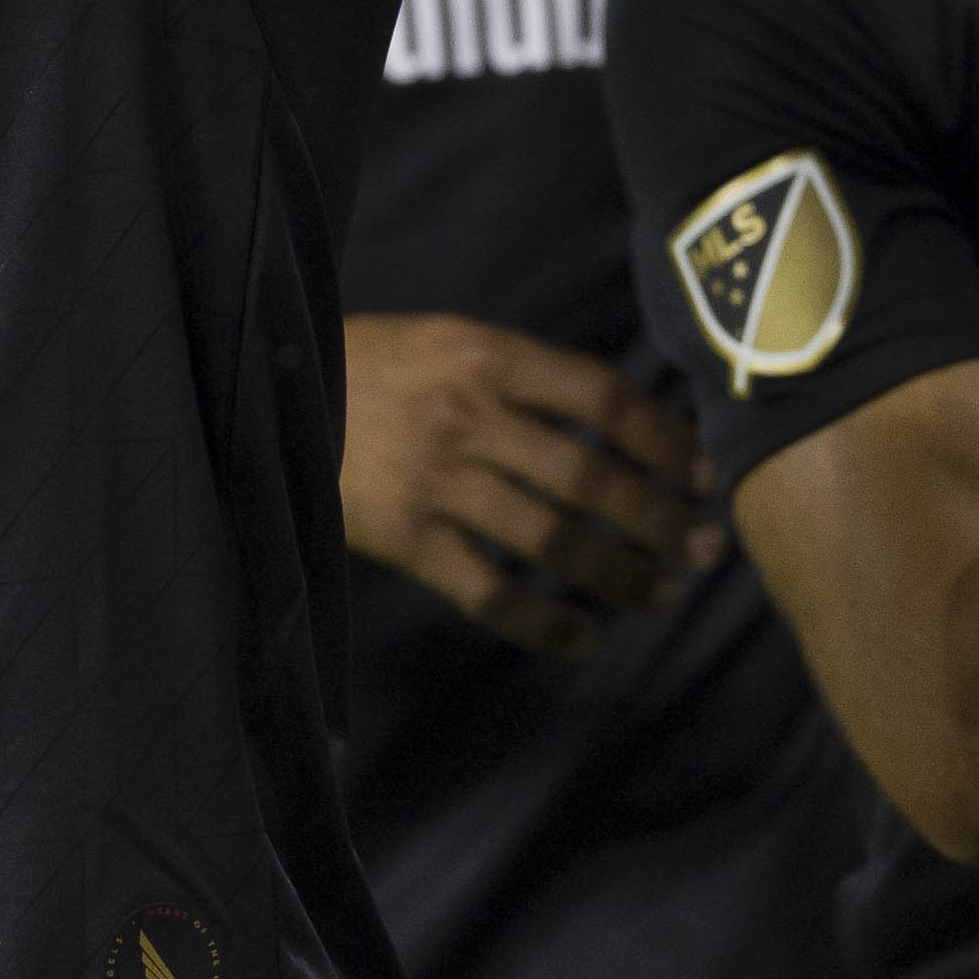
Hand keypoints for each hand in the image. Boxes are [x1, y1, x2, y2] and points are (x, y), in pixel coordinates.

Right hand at [338, 314, 721, 657]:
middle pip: (589, 475)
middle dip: (660, 517)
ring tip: (665, 596)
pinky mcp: (405, 537)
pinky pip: (490, 592)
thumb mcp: (448, 341)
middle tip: (707, 547)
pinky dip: (545, 623)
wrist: (271, 391)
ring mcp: (435, 479)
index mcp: (485, 355)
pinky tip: (585, 637)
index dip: (665, 439)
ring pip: (551, 539)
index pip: (602, 397)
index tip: (705, 473)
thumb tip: (621, 421)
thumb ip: (522, 375)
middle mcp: (467, 414)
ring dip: (620, 575)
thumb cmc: (374, 366)